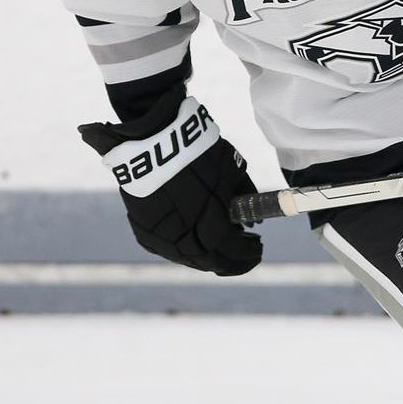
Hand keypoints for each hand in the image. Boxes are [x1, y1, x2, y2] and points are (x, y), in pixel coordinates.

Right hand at [80, 86, 262, 275]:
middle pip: (211, 262)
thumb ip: (245, 199)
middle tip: (243, 255)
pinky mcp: (144, 232)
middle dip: (231, 262)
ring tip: (221, 248)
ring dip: (208, 257)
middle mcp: (184, 238)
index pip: (233, 251)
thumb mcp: (231, 171)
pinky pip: (169, 249)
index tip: (258, 247)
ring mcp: (161, 238)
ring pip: (188, 258)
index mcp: (209, 224)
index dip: (248, 253)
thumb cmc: (196, 153)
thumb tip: (253, 221)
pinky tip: (196, 241)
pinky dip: (186, 248)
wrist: (150, 141)